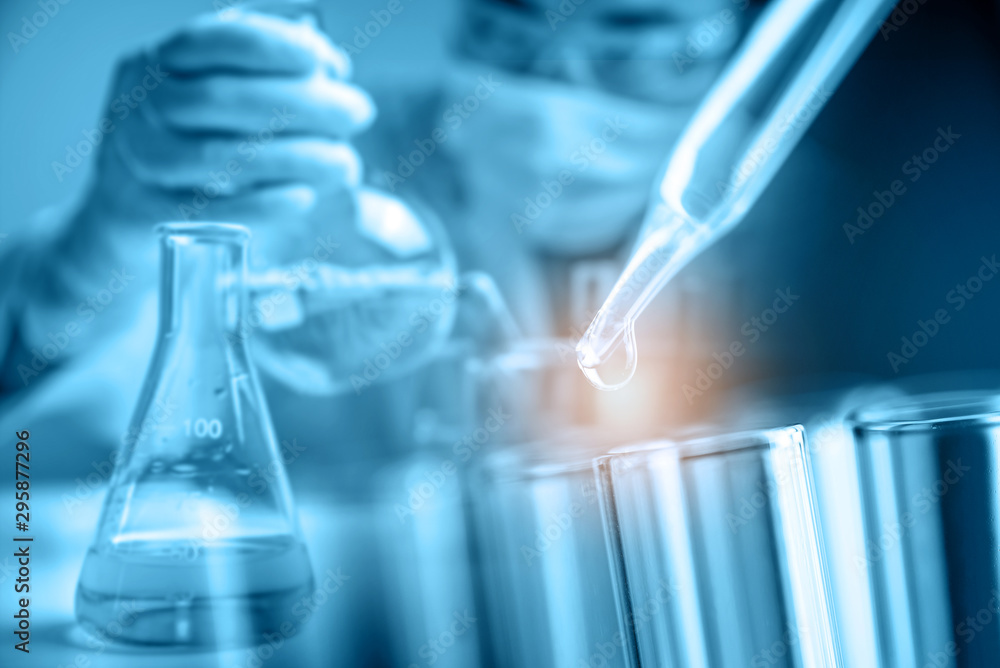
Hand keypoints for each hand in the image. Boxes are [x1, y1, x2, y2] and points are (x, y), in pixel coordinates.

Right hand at [15, 10, 377, 388]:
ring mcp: (138, 162)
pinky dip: (262, 204)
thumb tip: (330, 65)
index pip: (211, 41)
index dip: (273, 46)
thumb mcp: (210, 97)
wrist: (122, 218)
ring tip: (346, 165)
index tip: (326, 62)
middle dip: (302, 104)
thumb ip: (264, 75)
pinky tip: (304, 197)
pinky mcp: (146, 216)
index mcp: (158, 64)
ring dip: (295, 158)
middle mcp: (140, 106)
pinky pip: (207, 211)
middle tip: (357, 114)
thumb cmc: (186, 146)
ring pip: (217, 157)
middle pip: (221, 99)